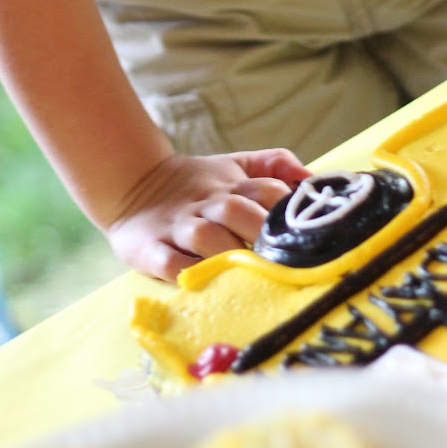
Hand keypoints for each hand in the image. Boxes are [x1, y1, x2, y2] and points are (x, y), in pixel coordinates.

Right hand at [104, 148, 307, 281]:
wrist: (134, 185)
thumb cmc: (197, 183)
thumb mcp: (235, 165)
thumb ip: (273, 164)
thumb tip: (313, 176)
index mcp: (231, 185)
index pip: (265, 189)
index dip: (286, 208)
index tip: (306, 231)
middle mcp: (207, 203)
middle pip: (238, 211)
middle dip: (261, 232)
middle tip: (282, 259)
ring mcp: (179, 226)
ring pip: (205, 236)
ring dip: (227, 253)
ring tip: (248, 273)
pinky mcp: (151, 248)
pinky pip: (169, 262)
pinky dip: (186, 272)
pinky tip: (204, 283)